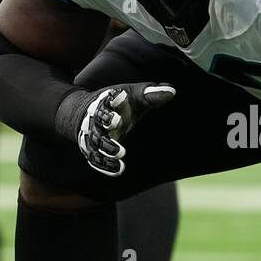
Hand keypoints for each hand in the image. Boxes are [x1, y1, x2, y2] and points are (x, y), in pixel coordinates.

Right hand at [56, 83, 176, 176]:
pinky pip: (96, 159)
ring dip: (107, 147)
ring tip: (120, 152)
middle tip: (116, 122)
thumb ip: (151, 94)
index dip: (114, 97)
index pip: (109, 98)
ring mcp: (93, 135)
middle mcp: (97, 118)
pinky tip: (119, 169)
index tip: (121, 96)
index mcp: (107, 101)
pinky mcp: (92, 150)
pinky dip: (106, 165)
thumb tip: (172, 91)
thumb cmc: (119, 105)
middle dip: (106, 120)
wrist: (88, 113)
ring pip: (96, 141)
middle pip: (98, 118)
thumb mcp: (134, 96)